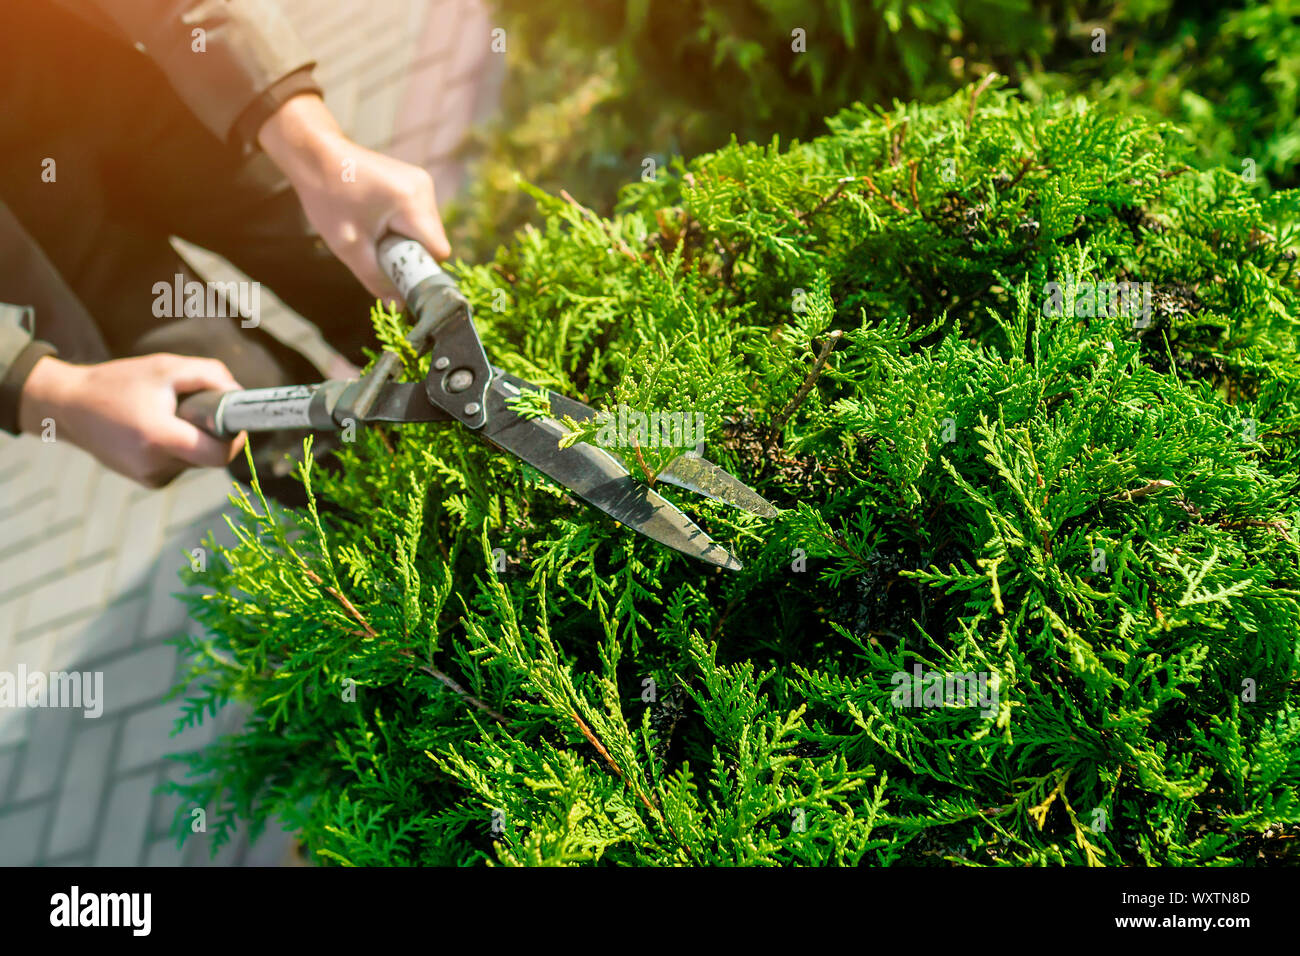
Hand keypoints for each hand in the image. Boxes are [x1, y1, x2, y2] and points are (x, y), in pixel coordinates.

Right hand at [18, 354, 246, 487]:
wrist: (69, 406)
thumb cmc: (120, 383)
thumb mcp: (166, 367)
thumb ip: (209, 376)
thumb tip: (238, 395)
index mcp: (159, 438)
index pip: (218, 455)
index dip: (234, 439)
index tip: (234, 421)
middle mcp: (155, 465)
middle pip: (209, 456)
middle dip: (211, 433)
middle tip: (193, 409)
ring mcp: (150, 477)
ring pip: (195, 460)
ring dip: (193, 440)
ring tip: (166, 417)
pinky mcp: (147, 481)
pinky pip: (180, 464)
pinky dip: (178, 448)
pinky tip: (155, 431)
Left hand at [258, 94, 450, 299]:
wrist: (314, 154)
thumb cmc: (327, 197)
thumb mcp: (349, 246)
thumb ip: (376, 280)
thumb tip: (401, 307)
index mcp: (412, 202)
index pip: (436, 252)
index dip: (419, 269)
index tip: (396, 274)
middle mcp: (424, 189)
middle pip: (433, 241)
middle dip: (409, 255)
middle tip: (376, 250)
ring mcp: (421, 182)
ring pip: (427, 230)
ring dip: (405, 241)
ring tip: (373, 231)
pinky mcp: (415, 181)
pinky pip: (418, 217)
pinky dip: (402, 227)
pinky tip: (377, 220)